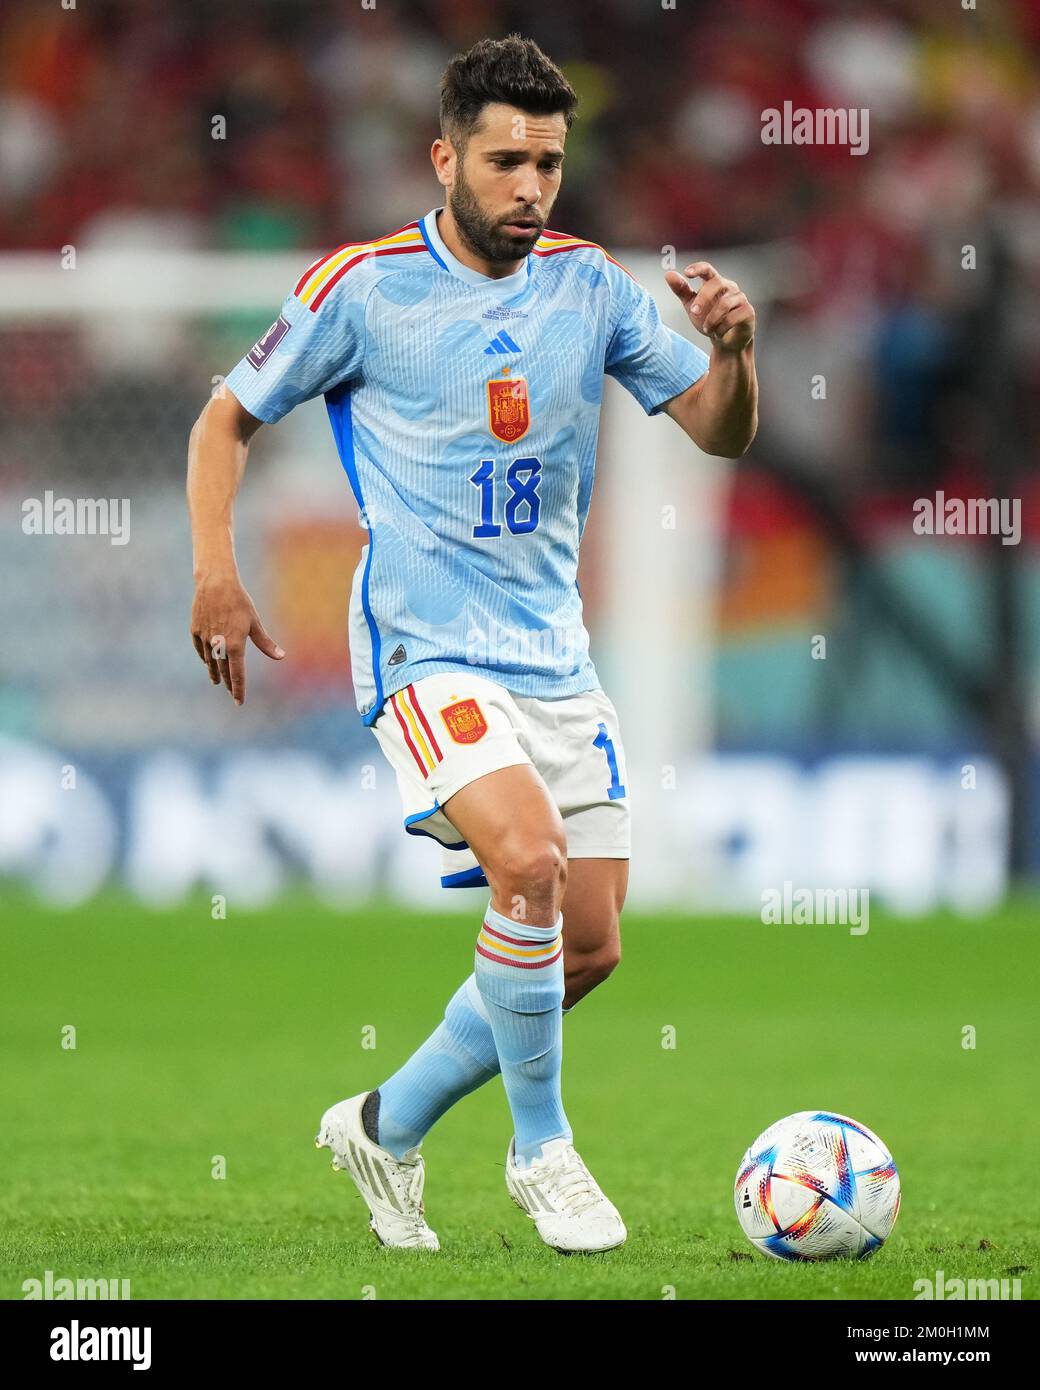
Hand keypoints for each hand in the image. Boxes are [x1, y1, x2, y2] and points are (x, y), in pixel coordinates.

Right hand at [190, 574, 283, 705]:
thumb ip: (266, 643)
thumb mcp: (255, 623)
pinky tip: (207, 661)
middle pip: (223, 670)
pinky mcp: (195, 630)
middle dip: (228, 683)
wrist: (215, 584)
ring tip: (217, 682)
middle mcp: (218, 645)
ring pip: (210, 661)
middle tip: (232, 693)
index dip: (238, 689)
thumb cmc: (239, 602)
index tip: (239, 702)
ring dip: (215, 673)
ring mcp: (205, 638)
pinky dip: (205, 657)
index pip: (237, 674)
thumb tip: (281, 656)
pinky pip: (200, 648)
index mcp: (235, 645)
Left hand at [665, 260, 755, 352]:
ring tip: (706, 329)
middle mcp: (729, 287)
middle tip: (694, 312)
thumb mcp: (692, 306)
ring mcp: (740, 298)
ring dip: (711, 319)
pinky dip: (722, 328)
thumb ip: (682, 290)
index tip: (687, 273)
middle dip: (703, 298)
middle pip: (716, 283)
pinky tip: (718, 333)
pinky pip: (734, 317)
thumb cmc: (708, 319)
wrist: (725, 340)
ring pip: (725, 304)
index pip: (708, 269)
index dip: (698, 268)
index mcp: (714, 282)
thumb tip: (668, 274)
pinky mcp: (748, 311)